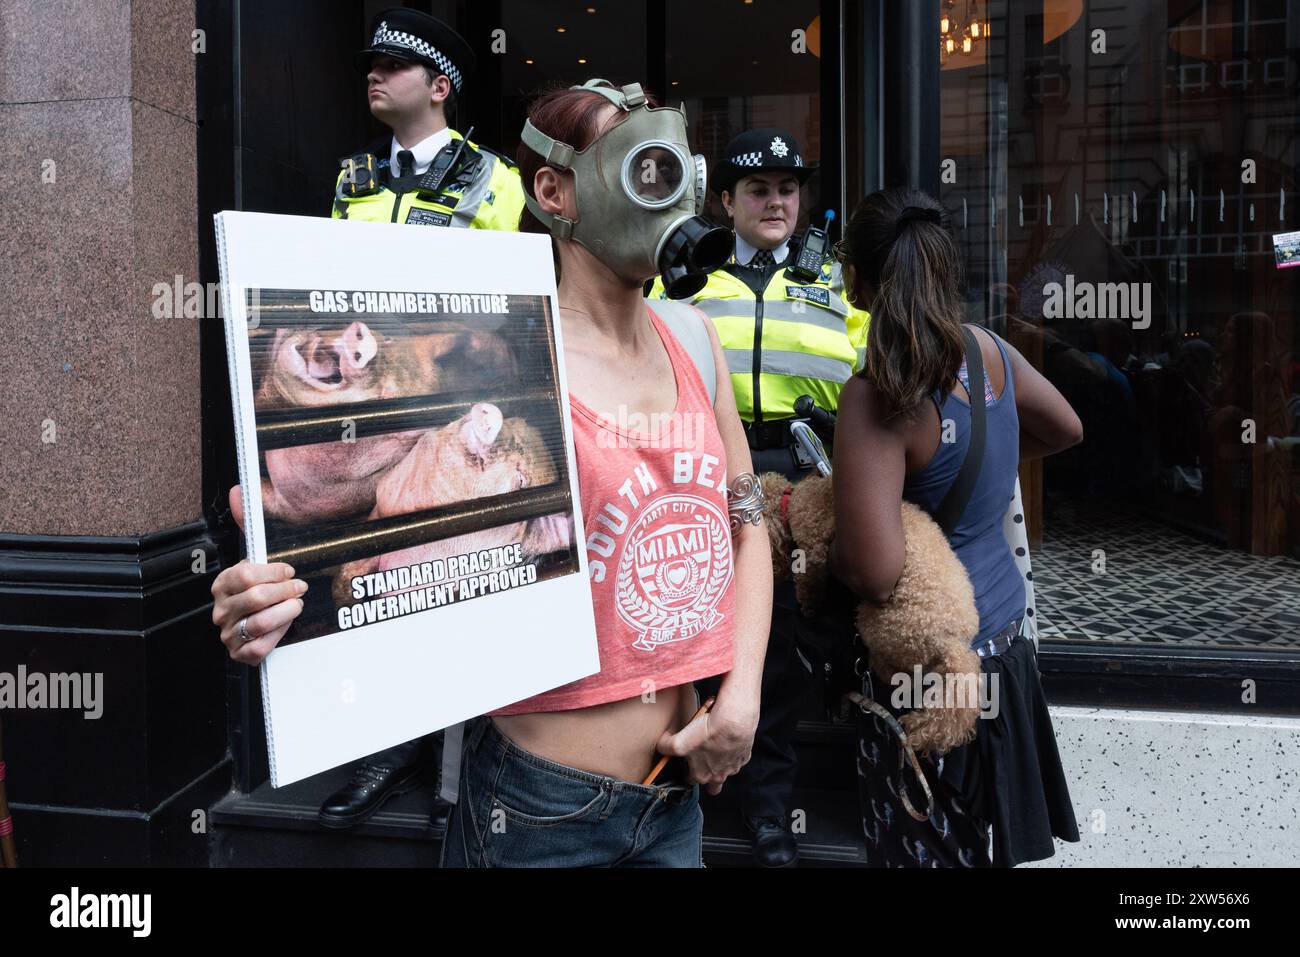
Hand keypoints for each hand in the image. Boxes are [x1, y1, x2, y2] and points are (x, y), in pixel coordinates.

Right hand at [212, 485, 306, 664]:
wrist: (255, 627)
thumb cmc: (260, 589)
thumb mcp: (258, 561)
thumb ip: (250, 525)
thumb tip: (238, 492)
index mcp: (223, 584)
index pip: (246, 574)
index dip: (273, 572)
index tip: (289, 571)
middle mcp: (221, 609)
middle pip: (256, 597)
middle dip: (285, 591)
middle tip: (300, 587)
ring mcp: (229, 633)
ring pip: (260, 622)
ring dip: (286, 611)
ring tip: (296, 604)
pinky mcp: (240, 654)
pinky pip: (261, 646)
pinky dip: (279, 634)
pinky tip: (287, 624)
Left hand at [654, 694, 758, 795]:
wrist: (733, 721)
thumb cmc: (708, 733)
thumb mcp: (678, 741)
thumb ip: (666, 746)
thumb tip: (661, 745)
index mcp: (702, 775)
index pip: (691, 780)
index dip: (687, 771)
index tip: (686, 762)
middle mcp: (719, 775)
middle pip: (712, 786)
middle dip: (707, 777)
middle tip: (702, 761)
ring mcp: (733, 766)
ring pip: (726, 772)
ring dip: (721, 763)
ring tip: (715, 746)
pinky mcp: (744, 754)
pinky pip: (738, 757)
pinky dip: (733, 750)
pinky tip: (728, 738)